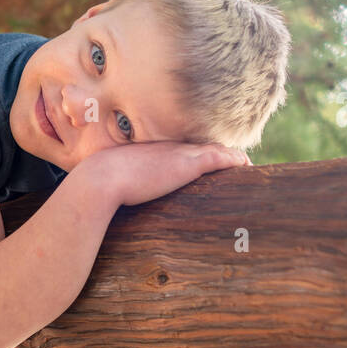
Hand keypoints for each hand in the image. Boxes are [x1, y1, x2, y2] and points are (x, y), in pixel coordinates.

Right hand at [84, 141, 249, 207]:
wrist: (101, 179)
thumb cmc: (99, 185)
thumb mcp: (111, 182)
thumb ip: (118, 186)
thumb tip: (112, 201)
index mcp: (153, 151)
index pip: (181, 149)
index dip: (196, 153)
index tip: (206, 161)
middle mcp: (169, 148)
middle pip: (201, 145)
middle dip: (219, 152)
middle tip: (234, 162)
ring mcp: (180, 153)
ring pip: (215, 149)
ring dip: (231, 156)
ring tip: (246, 164)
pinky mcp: (190, 164)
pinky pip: (221, 157)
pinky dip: (235, 159)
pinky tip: (247, 165)